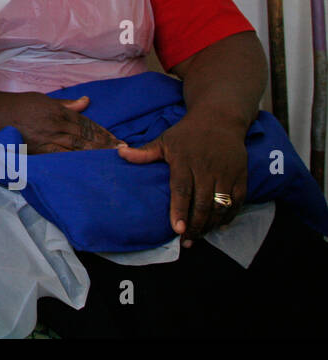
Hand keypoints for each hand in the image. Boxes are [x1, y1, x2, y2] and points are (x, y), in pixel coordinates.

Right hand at [0, 91, 123, 153]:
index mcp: (57, 111)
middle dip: (105, 145)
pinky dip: (76, 161)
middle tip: (122, 152)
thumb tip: (86, 102)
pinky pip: (61, 156)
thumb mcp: (42, 99)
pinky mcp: (38, 150)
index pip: (86, 123)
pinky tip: (87, 166)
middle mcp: (55, 125)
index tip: (117, 140)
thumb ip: (65, 104)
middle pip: (85, 136)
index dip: (103, 132)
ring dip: (95, 154)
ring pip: (76, 147)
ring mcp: (47, 138)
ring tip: (110, 160)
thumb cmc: (18, 104)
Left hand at [119, 114, 247, 244]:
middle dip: (195, 224)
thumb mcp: (164, 140)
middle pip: (203, 202)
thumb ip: (144, 153)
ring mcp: (226, 172)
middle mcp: (207, 168)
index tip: (177, 229)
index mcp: (185, 160)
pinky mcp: (240, 175)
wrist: (219, 118)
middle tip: (187, 241)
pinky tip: (218, 225)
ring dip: (210, 224)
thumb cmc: (187, 133)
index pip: (182, 189)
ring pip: (221, 205)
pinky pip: (238, 200)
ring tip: (199, 236)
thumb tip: (119, 152)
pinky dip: (229, 215)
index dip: (179, 210)